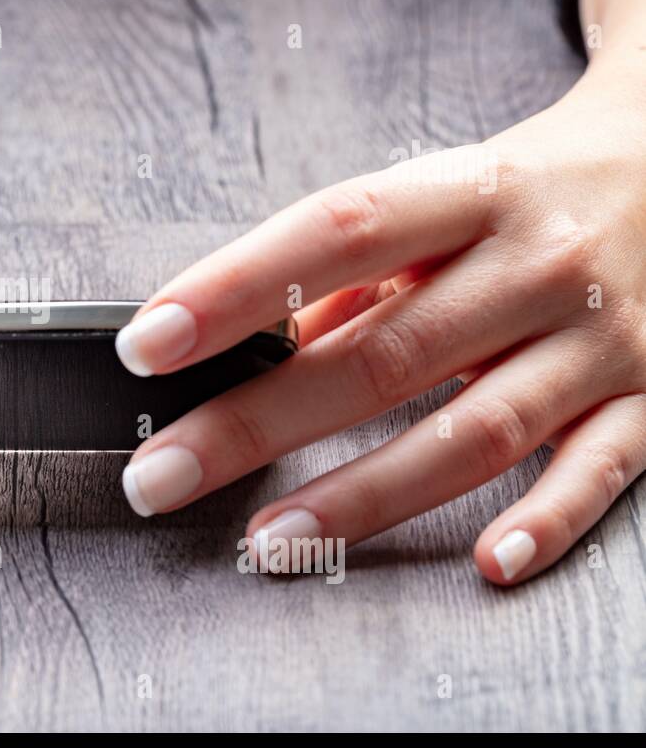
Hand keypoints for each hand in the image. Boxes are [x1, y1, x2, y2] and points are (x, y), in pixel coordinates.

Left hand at [114, 74, 645, 584]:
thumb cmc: (539, 186)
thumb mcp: (451, 189)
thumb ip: (361, 262)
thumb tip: (266, 338)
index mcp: (472, 194)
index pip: (335, 233)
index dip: (234, 288)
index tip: (147, 344)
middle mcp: (537, 264)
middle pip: (382, 354)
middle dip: (256, 423)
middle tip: (159, 476)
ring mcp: (601, 339)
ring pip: (475, 431)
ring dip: (363, 495)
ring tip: (266, 542)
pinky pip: (602, 470)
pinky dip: (549, 520)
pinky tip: (486, 561)